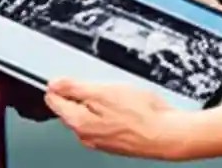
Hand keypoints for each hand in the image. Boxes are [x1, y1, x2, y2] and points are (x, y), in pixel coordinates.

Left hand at [44, 78, 192, 160]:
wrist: (168, 135)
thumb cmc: (140, 114)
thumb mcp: (102, 92)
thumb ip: (73, 88)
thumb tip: (53, 84)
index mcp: (77, 123)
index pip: (53, 100)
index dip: (60, 85)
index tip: (72, 79)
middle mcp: (85, 135)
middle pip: (70, 107)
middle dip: (82, 94)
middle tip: (104, 88)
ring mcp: (100, 140)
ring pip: (89, 114)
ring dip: (98, 102)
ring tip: (119, 98)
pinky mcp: (115, 142)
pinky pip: (104, 122)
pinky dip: (111, 112)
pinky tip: (126, 108)